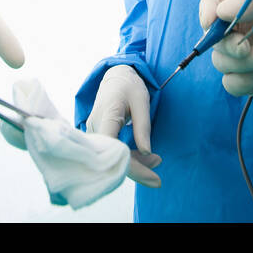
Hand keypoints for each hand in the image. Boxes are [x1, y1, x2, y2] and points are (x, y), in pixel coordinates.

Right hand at [85, 65, 160, 187]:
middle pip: (112, 159)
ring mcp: (93, 132)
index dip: (132, 166)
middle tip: (159, 169)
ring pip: (111, 159)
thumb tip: (146, 153)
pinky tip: (144, 156)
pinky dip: (127, 159)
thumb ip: (143, 127)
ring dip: (133, 165)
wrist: (115, 77)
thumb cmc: (129, 87)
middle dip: (137, 170)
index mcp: (107, 114)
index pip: (114, 148)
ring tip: (156, 160)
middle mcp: (95, 126)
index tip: (153, 175)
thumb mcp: (142, 101)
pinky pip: (111, 153)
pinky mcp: (97, 137)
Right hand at [198, 0, 252, 101]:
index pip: (212, 5)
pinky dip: (245, 83)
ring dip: (242, 66)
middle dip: (229, 47)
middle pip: (213, 39)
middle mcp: (243, 32)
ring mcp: (247, 58)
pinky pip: (231, 85)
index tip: (213, 23)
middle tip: (250, 49)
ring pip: (221, 64)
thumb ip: (252, 1)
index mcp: (247, 9)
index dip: (207, 14)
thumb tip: (218, 12)